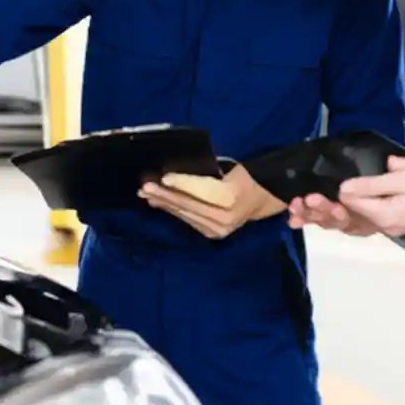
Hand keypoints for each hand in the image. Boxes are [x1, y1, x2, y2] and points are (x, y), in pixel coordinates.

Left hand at [139, 165, 283, 239]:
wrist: (260, 200)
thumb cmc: (243, 177)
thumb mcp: (230, 169)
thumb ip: (206, 173)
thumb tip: (176, 172)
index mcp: (233, 196)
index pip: (203, 190)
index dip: (183, 183)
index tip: (164, 178)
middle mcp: (225, 218)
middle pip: (190, 204)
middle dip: (165, 195)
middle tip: (145, 187)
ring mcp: (218, 230)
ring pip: (186, 214)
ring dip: (164, 204)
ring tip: (145, 194)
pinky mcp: (212, 235)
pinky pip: (188, 220)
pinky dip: (172, 211)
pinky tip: (159, 203)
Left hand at [288, 193, 378, 235]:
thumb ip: (373, 184)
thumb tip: (344, 188)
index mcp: (384, 216)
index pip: (350, 208)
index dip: (331, 198)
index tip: (314, 190)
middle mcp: (381, 226)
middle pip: (344, 221)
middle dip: (321, 209)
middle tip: (303, 199)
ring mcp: (385, 226)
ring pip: (348, 224)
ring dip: (324, 217)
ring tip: (299, 209)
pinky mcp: (389, 221)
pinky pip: (358, 224)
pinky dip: (339, 220)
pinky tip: (321, 216)